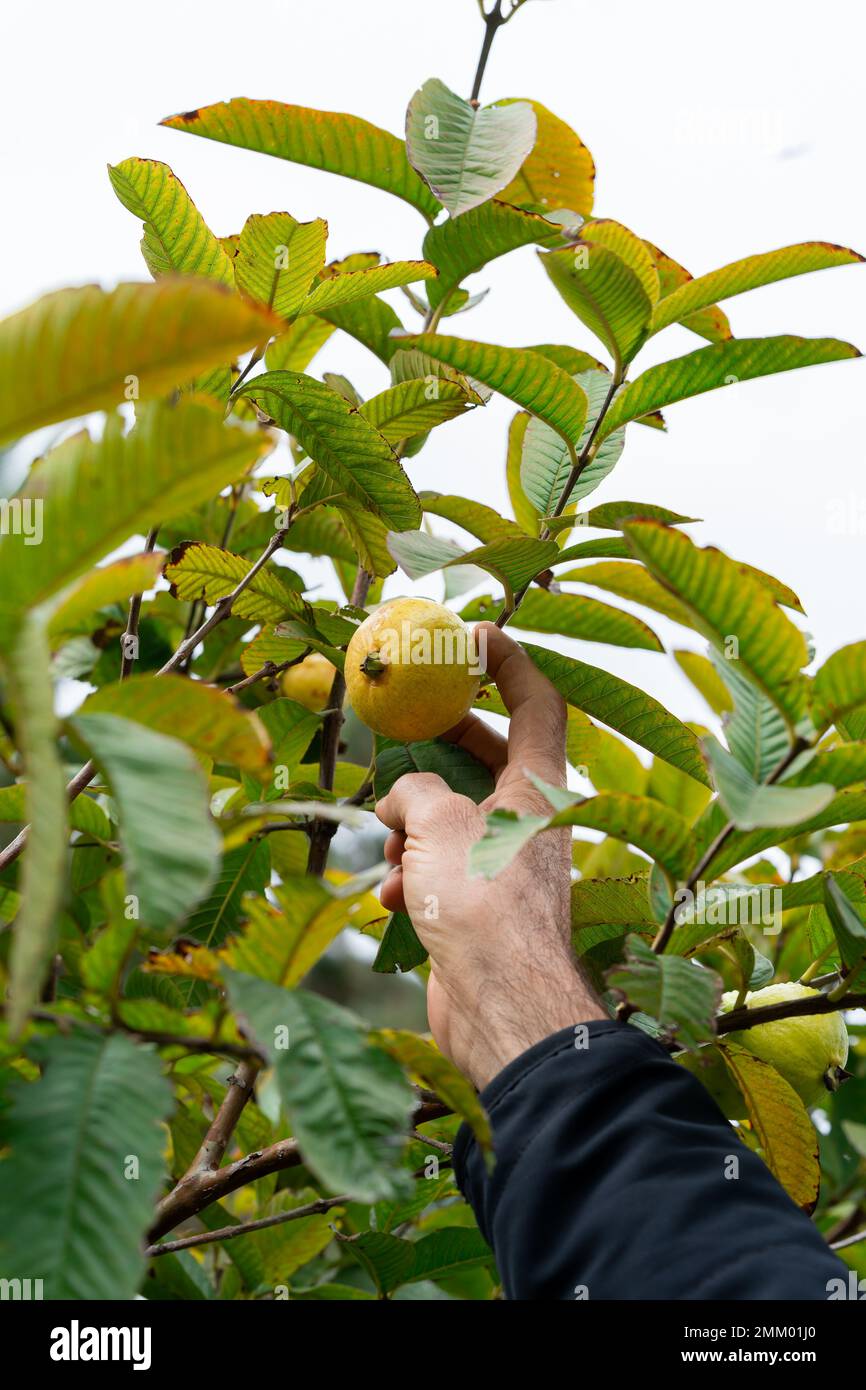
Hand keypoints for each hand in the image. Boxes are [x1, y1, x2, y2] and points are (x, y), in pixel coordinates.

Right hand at [376, 622, 604, 1089]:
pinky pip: (439, 873)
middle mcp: (528, 821)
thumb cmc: (482, 901)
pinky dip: (410, 879)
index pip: (536, 702)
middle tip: (404, 727)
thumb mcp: (437, 821)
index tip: (478, 632)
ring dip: (409, 830)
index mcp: (539, 787)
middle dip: (440, 747)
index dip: (510, 662)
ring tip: (391, 852)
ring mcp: (504, 868)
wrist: (502, 1008)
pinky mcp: (479, 910)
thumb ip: (416, 790)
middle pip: (487, 760)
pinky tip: (390, 899)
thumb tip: (403, 802)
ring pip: (450, 820)